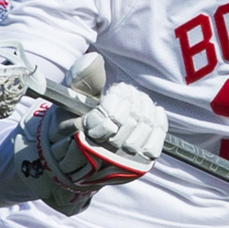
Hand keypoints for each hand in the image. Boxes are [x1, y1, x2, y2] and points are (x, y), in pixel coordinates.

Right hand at [22, 53, 167, 214]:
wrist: (75, 157)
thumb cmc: (73, 120)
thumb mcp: (70, 97)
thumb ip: (81, 79)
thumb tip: (94, 59)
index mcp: (76, 136)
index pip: (104, 120)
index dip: (115, 103)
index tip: (115, 92)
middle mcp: (97, 155)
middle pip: (127, 124)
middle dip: (130, 102)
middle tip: (125, 94)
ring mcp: (117, 164)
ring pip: (141, 133)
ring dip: (143, 110)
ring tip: (137, 102)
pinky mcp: (135, 168)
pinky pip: (154, 146)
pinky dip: (158, 125)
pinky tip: (153, 112)